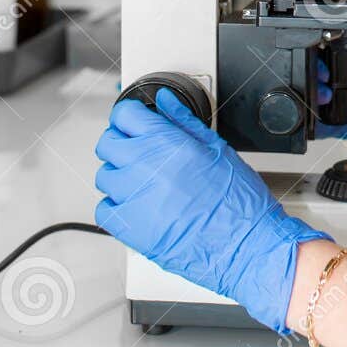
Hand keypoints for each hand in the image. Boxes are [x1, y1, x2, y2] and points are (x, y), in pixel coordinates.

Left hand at [94, 87, 332, 333]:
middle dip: (122, 143)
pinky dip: (116, 207)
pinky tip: (138, 206)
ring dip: (120, 175)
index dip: (130, 116)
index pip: (124, 115)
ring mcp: (132, 197)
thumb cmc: (237, 200)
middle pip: (108, 143)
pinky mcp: (128, 227)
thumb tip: (166, 101)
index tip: (136, 123)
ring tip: (146, 183)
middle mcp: (143, 166)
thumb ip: (183, 120)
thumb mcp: (216, 148)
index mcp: (165, 142)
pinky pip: (104, 210)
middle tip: (141, 153)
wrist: (243, 244)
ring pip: (104, 176)